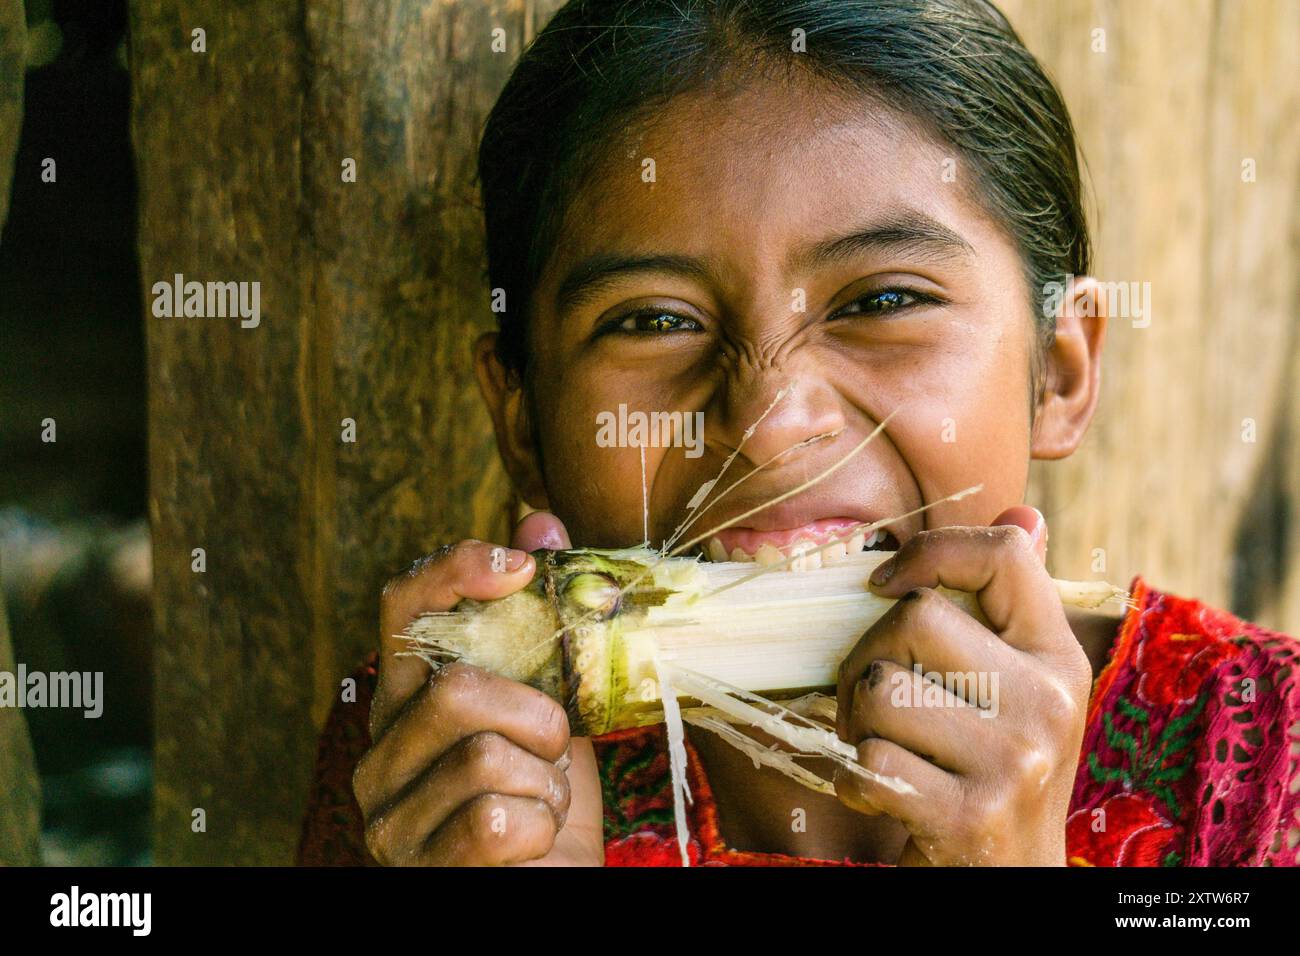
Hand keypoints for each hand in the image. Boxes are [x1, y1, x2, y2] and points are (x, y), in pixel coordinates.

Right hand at [353, 512, 604, 865]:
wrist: (552, 881)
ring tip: (542, 799)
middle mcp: (379, 752)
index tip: (521, 569)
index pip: (401, 609)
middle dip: (536, 717)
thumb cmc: (545, 795)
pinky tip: (533, 840)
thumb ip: (542, 623)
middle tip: (555, 745)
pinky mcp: (421, 867)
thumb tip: (541, 518)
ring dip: (543, 782)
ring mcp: (390, 816)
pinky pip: (496, 823)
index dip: (454, 570)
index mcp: (405, 700)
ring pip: (483, 758)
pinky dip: (540, 828)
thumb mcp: (554, 702)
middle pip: (453, 690)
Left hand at [833, 506, 1091, 865]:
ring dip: (852, 719)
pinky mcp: (967, 816)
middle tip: (867, 693)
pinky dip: (851, 776)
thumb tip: (1021, 513)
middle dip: (865, 653)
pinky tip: (879, 789)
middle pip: (915, 618)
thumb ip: (1012, 605)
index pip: (1003, 556)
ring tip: (875, 743)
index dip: (928, 551)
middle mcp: (1047, 703)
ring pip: (878, 689)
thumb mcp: (1022, 687)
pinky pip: (867, 760)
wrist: (1012, 879)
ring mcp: (1012, 762)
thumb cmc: (997, 768)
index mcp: (1059, 657)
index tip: (881, 584)